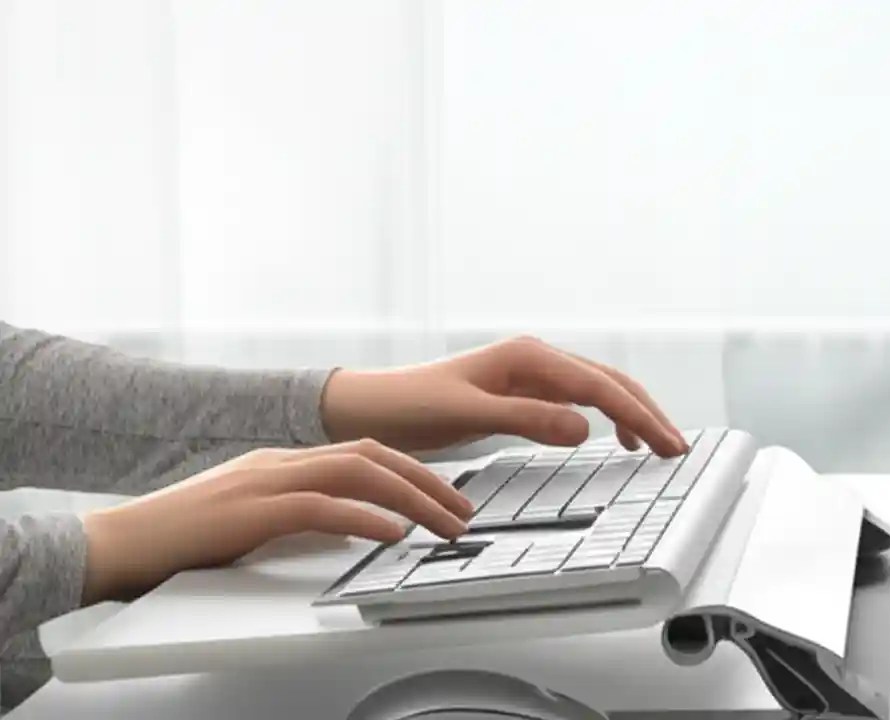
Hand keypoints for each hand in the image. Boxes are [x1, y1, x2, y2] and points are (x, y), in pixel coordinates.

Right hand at [80, 439, 472, 603]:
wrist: (120, 542)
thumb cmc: (184, 537)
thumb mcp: (256, 518)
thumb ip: (302, 513)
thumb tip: (352, 526)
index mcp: (284, 460)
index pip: (364, 452)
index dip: (413, 470)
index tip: (446, 495)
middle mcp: (281, 460)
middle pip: (373, 456)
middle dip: (427, 480)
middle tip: (464, 510)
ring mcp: (266, 480)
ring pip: (358, 473)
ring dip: (411, 498)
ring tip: (445, 524)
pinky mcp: (252, 509)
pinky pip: (321, 507)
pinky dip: (364, 517)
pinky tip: (393, 532)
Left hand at [320, 336, 688, 456]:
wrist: (373, 405)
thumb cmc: (413, 406)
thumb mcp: (469, 414)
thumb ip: (528, 419)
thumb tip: (586, 427)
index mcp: (529, 356)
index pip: (600, 386)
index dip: (638, 415)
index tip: (666, 442)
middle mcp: (536, 357)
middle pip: (609, 381)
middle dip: (647, 412)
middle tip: (677, 448)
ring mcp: (531, 372)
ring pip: (598, 388)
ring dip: (631, 413)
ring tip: (657, 445)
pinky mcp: (523, 390)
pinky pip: (578, 399)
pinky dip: (605, 416)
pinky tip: (614, 437)